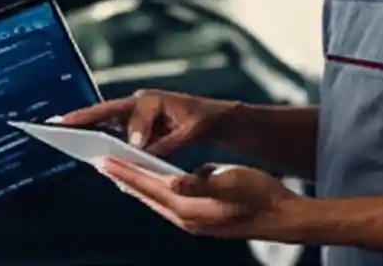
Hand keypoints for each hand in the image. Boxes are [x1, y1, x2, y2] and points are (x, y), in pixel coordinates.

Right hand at [56, 89, 237, 155]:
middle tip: (59, 124)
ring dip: (83, 126)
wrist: (208, 116)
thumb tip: (144, 156)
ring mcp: (131, 112)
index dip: (136, 131)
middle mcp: (137, 102)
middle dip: (82, 117)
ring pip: (102, 119)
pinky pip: (107, 129)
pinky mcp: (129, 124)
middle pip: (105, 110)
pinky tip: (82, 148)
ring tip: (60, 134)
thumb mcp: (190, 132)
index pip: (139, 115)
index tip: (133, 146)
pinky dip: (94, 135)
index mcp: (153, 100)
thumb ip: (168, 144)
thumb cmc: (201, 120)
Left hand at [98, 158, 300, 240]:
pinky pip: (166, 204)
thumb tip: (172, 181)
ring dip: (135, 186)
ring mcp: (192, 222)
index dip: (125, 172)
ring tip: (117, 172)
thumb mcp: (232, 180)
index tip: (103, 161)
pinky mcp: (199, 220)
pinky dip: (152, 192)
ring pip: (154, 201)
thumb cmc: (260, 195)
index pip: (148, 186)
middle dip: (122, 179)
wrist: (282, 217)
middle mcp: (186, 219)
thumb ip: (200, 182)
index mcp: (190, 208)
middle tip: (99, 163)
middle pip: (145, 196)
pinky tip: (150, 184)